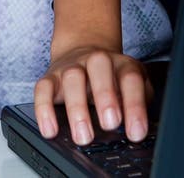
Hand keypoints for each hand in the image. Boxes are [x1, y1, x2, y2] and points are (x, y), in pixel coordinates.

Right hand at [34, 46, 150, 145]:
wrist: (84, 48)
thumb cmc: (112, 77)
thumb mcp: (130, 85)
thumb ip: (139, 100)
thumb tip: (140, 124)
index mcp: (121, 64)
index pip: (131, 78)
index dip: (135, 105)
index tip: (136, 132)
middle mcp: (97, 60)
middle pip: (100, 66)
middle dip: (106, 95)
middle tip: (111, 124)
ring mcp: (72, 66)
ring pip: (72, 77)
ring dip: (77, 107)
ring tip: (84, 135)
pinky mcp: (51, 77)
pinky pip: (43, 88)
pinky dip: (44, 109)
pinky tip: (51, 129)